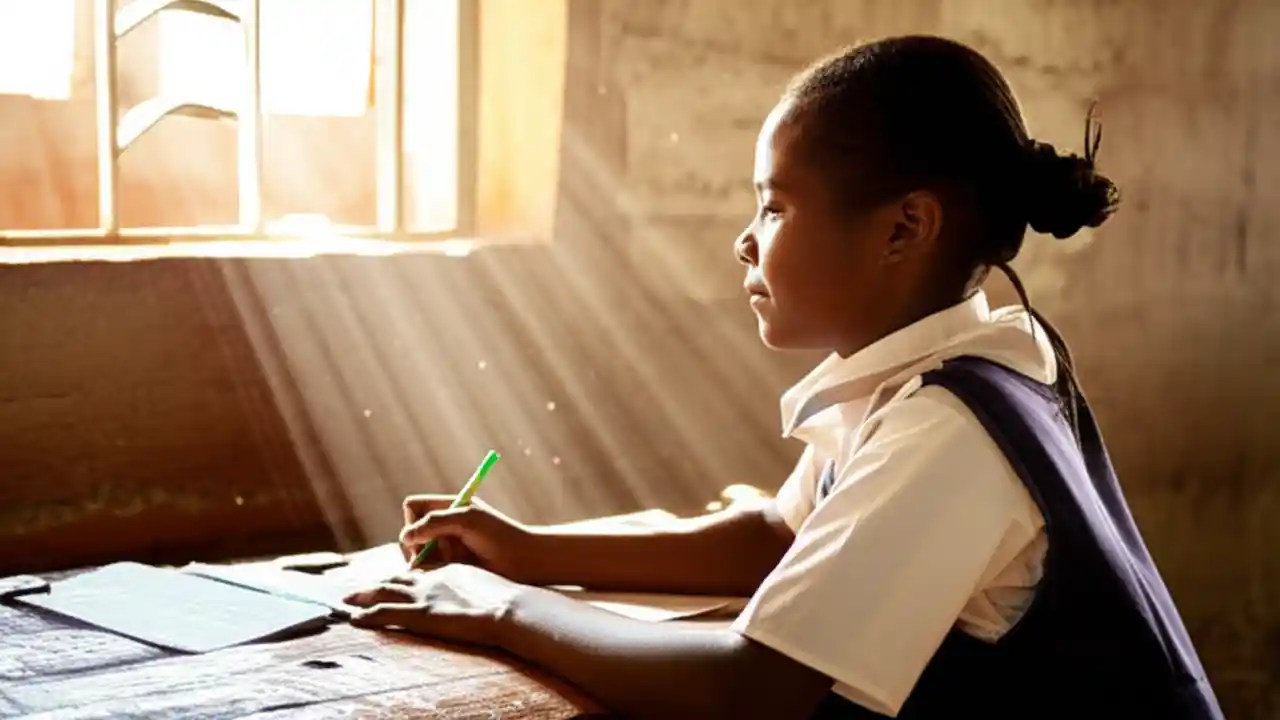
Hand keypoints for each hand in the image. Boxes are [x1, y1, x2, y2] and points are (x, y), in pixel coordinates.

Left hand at [343, 564, 527, 646]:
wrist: (506, 608)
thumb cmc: (504, 600)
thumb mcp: (483, 585)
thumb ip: (470, 587)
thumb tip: (471, 593)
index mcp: (447, 572)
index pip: (418, 572)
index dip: (402, 576)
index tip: (392, 580)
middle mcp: (429, 581)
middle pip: (395, 579)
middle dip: (376, 583)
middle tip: (359, 588)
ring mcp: (422, 597)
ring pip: (383, 592)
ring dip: (363, 596)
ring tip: (346, 600)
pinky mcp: (418, 614)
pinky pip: (384, 613)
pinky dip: (367, 615)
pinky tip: (354, 619)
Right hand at [400, 495, 537, 581]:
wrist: (525, 562)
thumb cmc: (500, 535)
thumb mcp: (467, 520)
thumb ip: (434, 523)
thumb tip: (405, 537)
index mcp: (448, 507)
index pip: (413, 507)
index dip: (413, 521)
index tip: (426, 535)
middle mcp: (444, 526)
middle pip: (410, 533)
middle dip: (416, 547)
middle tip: (436, 557)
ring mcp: (446, 548)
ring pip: (416, 555)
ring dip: (425, 562)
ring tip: (449, 566)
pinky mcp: (450, 568)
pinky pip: (428, 571)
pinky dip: (432, 574)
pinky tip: (451, 576)